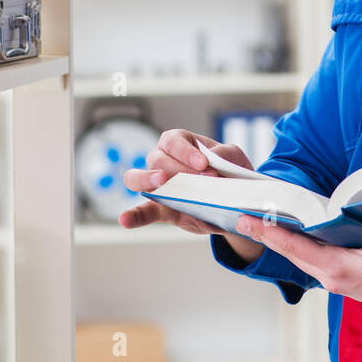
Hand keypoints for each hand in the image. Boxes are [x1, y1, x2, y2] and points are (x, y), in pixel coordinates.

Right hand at [120, 129, 256, 243]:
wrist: (237, 201)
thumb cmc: (230, 171)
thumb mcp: (233, 157)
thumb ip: (224, 155)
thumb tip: (212, 161)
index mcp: (180, 143)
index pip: (172, 141)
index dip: (185, 151)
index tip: (203, 163)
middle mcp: (163, 161)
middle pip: (157, 159)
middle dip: (179, 169)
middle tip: (203, 180)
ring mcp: (159, 186)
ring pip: (136, 178)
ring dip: (146, 179)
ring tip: (162, 182)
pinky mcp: (162, 209)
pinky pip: (142, 211)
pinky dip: (132, 215)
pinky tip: (125, 219)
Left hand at [234, 205, 361, 327]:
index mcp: (339, 269)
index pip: (295, 247)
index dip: (269, 233)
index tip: (245, 222)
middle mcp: (333, 277)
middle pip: (291, 253)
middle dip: (267, 235)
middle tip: (244, 217)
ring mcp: (339, 280)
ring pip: (302, 257)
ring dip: (283, 241)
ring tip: (264, 222)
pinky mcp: (347, 278)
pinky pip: (315, 259)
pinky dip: (301, 245)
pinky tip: (299, 234)